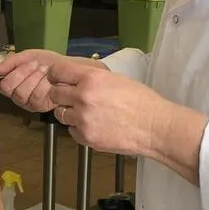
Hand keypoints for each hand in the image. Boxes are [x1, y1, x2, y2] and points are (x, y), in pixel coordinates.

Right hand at [0, 49, 79, 112]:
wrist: (69, 68)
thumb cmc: (50, 62)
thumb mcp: (28, 56)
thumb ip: (10, 62)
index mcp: (12, 80)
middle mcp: (17, 92)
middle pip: (7, 87)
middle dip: (20, 73)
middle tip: (33, 65)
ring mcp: (27, 101)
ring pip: (20, 93)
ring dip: (33, 77)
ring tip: (43, 70)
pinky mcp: (38, 106)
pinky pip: (33, 97)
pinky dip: (41, 84)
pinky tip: (48, 79)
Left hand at [47, 57, 164, 155]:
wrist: (154, 127)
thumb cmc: (141, 102)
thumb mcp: (115, 79)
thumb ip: (91, 78)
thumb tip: (74, 78)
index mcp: (91, 78)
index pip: (57, 72)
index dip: (55, 75)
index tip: (56, 78)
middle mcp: (83, 97)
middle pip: (54, 94)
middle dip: (61, 95)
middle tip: (72, 98)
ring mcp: (82, 119)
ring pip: (60, 114)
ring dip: (70, 113)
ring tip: (88, 113)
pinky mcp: (86, 137)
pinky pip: (71, 131)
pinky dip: (78, 129)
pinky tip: (94, 125)